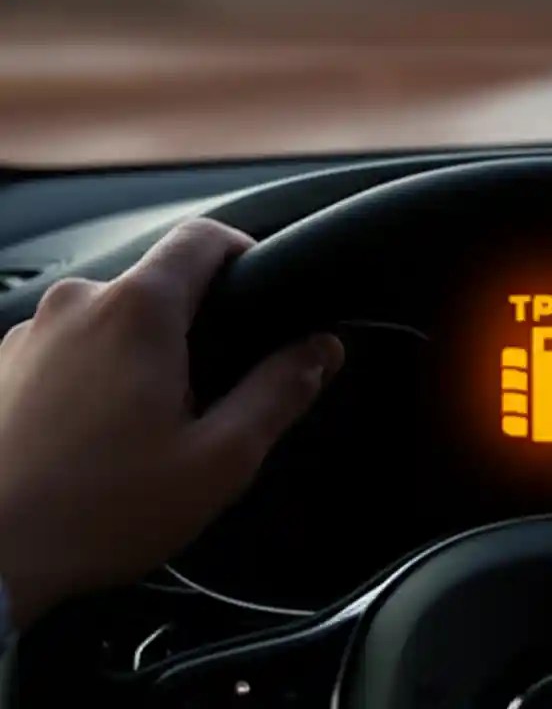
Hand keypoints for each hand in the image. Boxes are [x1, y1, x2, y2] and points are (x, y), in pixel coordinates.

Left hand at [0, 220, 342, 628]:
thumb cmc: (101, 511)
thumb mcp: (220, 459)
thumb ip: (280, 392)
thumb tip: (322, 348)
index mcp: (138, 312)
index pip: (202, 237)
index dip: (244, 251)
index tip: (262, 288)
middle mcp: (77, 305)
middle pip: (156, 284)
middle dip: (192, 327)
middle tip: (210, 394)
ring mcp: (28, 334)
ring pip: (109, 321)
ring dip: (136, 357)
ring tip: (145, 430)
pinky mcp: (0, 369)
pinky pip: (67, 351)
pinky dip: (91, 379)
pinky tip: (95, 441)